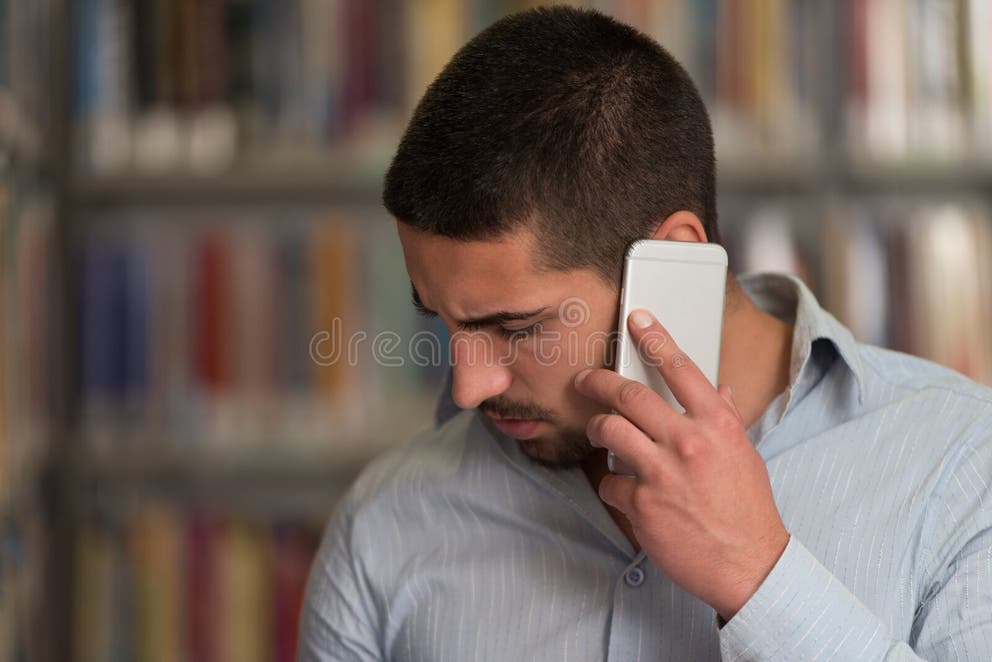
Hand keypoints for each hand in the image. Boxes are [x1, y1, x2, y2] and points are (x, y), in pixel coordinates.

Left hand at [573, 309, 788, 620]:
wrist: (748, 564)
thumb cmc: (747, 509)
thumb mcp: (744, 455)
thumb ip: (723, 419)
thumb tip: (718, 390)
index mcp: (718, 425)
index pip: (681, 368)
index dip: (655, 337)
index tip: (637, 319)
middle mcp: (688, 443)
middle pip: (629, 395)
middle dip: (598, 381)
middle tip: (585, 379)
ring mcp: (662, 474)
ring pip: (608, 430)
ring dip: (595, 426)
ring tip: (595, 428)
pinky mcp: (642, 505)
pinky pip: (608, 480)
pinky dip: (609, 481)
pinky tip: (619, 485)